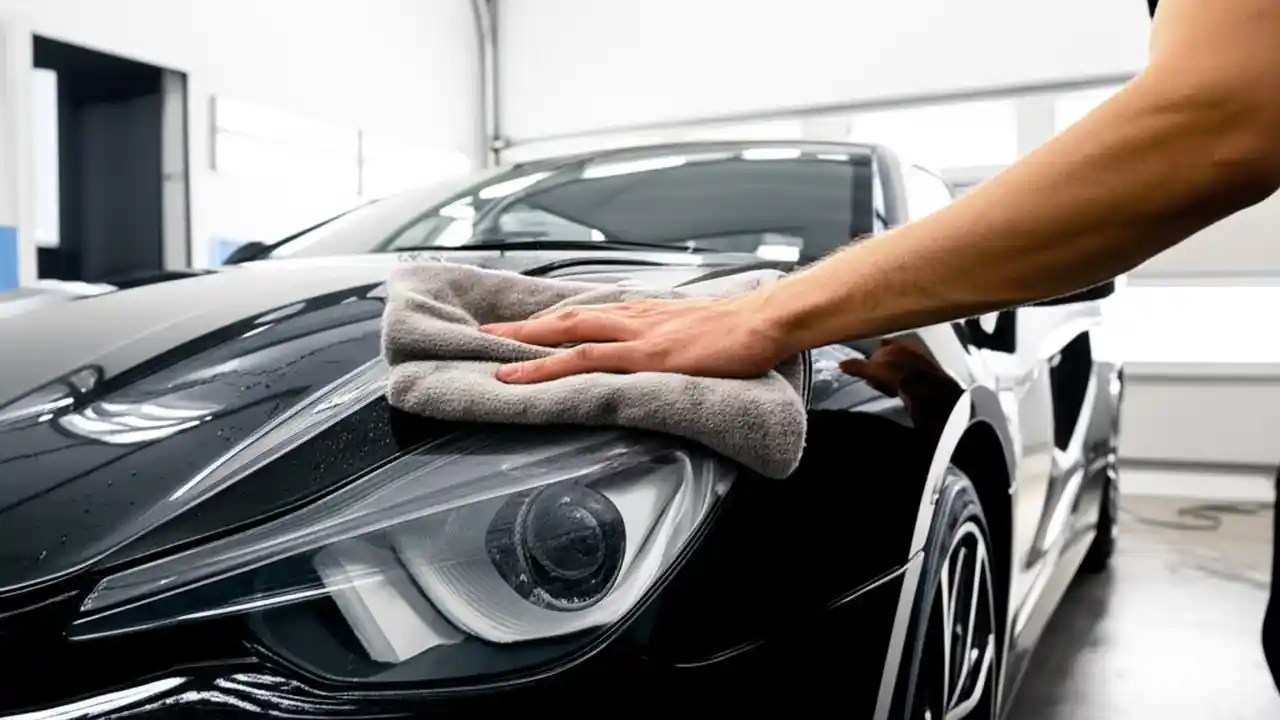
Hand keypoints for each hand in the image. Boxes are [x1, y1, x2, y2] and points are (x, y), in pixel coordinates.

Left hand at [480, 294, 790, 383]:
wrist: (763, 320)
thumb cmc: (737, 327)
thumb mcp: (692, 326)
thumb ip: (665, 336)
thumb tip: (654, 349)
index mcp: (644, 312)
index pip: (587, 313)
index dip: (552, 320)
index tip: (524, 325)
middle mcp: (634, 318)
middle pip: (567, 319)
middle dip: (526, 329)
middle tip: (490, 336)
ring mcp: (638, 336)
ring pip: (571, 338)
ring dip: (531, 351)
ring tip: (501, 366)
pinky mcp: (647, 356)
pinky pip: (592, 360)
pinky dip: (559, 367)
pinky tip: (539, 375)